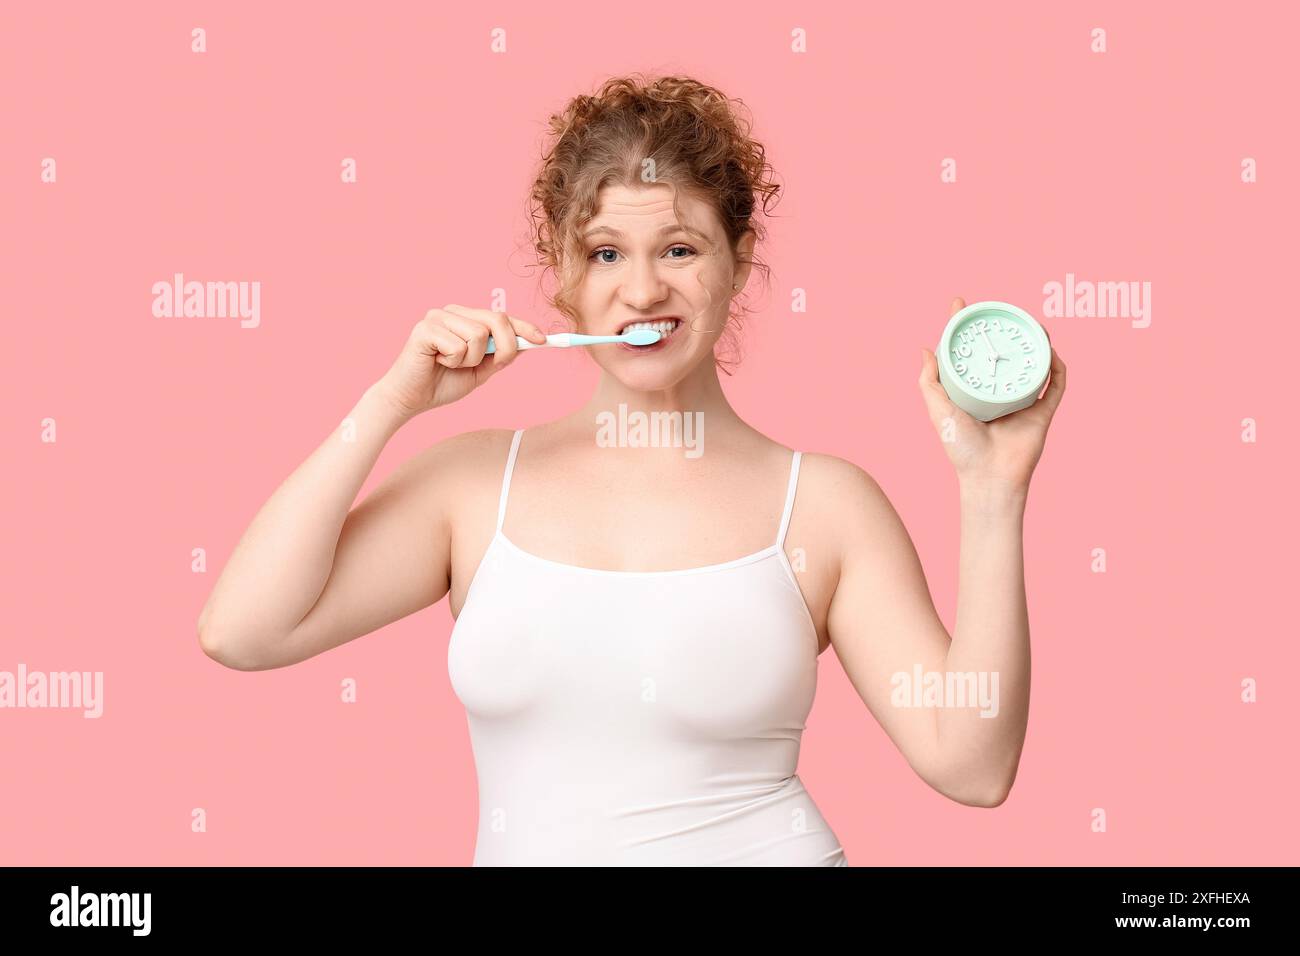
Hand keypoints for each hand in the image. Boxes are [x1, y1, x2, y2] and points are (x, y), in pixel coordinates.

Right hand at [373, 305, 546, 418]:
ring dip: (472, 360)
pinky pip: (460, 346)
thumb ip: (501, 356)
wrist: (411, 399)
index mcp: (465, 317)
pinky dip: (454, 362)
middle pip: (497, 320)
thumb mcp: (481, 371)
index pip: (501, 316)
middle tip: (491, 365)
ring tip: (451, 364)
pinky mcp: (425, 328)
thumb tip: (528, 344)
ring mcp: (438, 316)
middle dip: (506, 347)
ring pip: (480, 335)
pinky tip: (437, 363)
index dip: (525, 327)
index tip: (544, 340)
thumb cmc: (443, 383)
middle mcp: (452, 311)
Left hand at [919, 296, 1066, 491]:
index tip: (960, 304)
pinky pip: (1054, 384)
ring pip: (1031, 362)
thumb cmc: (960, 448)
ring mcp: (1022, 401)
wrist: (989, 477)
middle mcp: (998, 393)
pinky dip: (1055, 365)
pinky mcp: (1042, 412)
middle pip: (1003, 352)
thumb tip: (927, 349)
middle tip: (998, 309)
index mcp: (974, 391)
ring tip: (1028, 322)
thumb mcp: (937, 410)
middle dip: (1002, 329)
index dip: (964, 328)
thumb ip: (929, 382)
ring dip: (1033, 340)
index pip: (970, 351)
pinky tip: (1049, 349)